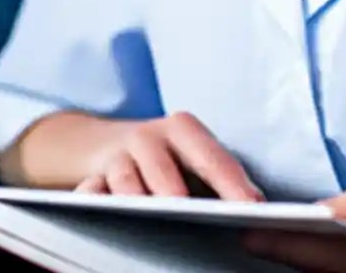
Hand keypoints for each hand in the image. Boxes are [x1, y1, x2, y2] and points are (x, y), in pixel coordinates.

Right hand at [73, 111, 263, 200]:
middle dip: (177, 192)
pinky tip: (102, 207)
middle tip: (191, 212)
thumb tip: (254, 208)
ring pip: (126, 181)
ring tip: (148, 215)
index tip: (252, 207)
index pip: (213, 161)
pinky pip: (91, 190)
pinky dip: (95, 199)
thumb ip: (219, 179)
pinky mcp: (92, 174)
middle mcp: (149, 137)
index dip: (233, 185)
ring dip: (136, 198)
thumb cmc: (165, 157)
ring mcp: (119, 155)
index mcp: (184, 130)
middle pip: (164, 169)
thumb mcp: (191, 156)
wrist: (105, 142)